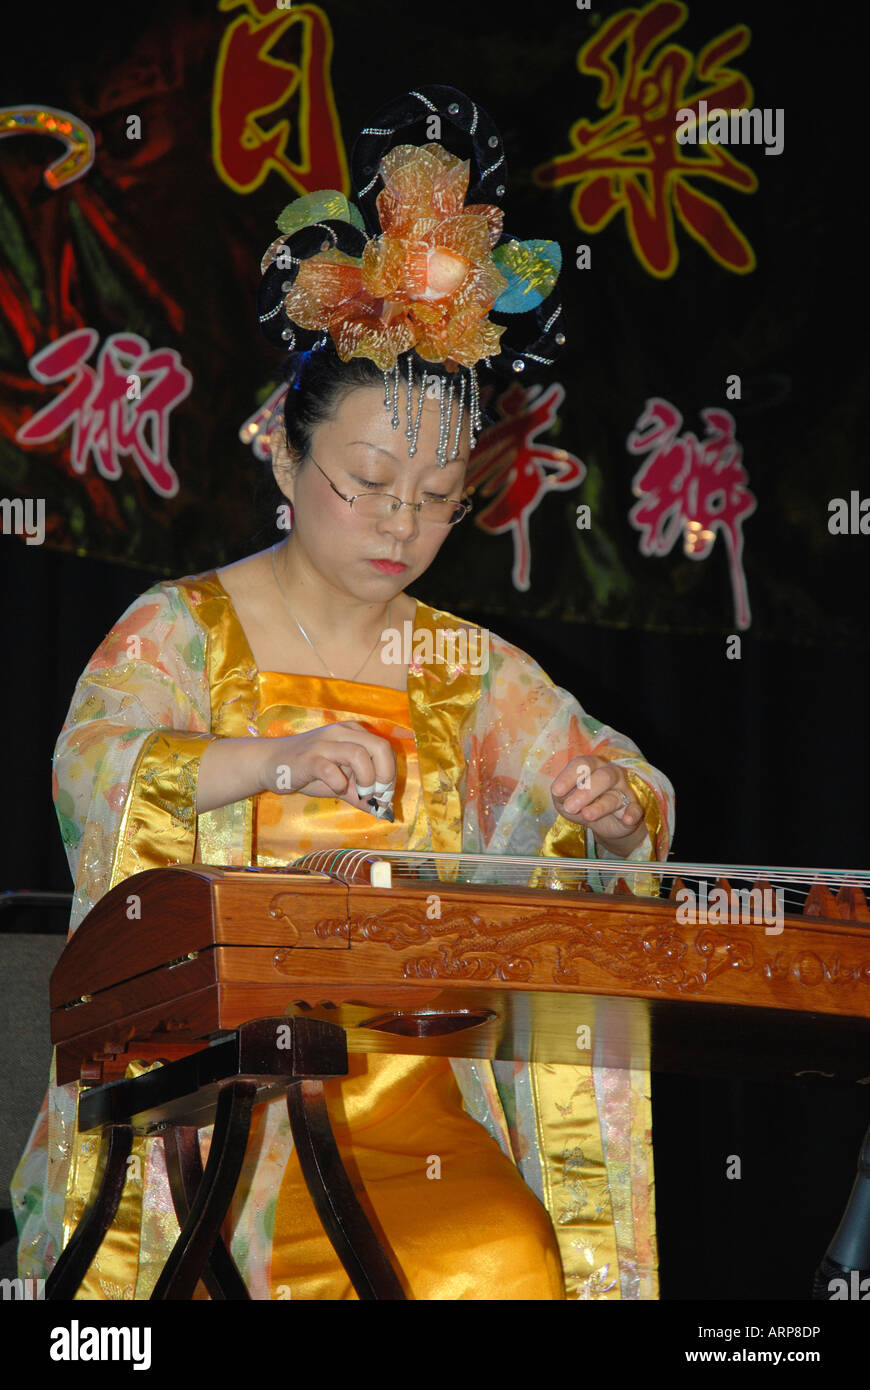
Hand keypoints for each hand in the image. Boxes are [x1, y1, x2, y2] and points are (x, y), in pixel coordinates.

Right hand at [257, 720, 395, 814]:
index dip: (390, 774)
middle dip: (385, 775)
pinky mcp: (308, 758)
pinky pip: (331, 769)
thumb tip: (383, 811)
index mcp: (353, 733)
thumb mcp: (339, 781)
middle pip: (379, 747)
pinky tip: (336, 789)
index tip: (384, 795)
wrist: (270, 763)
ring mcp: (324, 744)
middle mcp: (341, 733)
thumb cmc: (308, 771)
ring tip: (359, 793)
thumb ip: (360, 794)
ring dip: (366, 779)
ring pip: (359, 754)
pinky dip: (339, 784)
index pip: (384, 748)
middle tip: (376, 794)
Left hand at [550, 755, 644, 847]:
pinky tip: (626, 819)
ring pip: (614, 797)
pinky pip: (635, 810)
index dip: (569, 776)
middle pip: (603, 777)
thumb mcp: (565, 800)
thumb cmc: (581, 804)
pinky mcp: (632, 809)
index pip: (582, 764)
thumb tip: (562, 798)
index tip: (556, 791)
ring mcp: (623, 791)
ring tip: (586, 815)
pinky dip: (632, 814)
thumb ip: (561, 797)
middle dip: (586, 792)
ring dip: (600, 807)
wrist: (603, 823)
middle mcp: (610, 774)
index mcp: (592, 766)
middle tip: (570, 807)